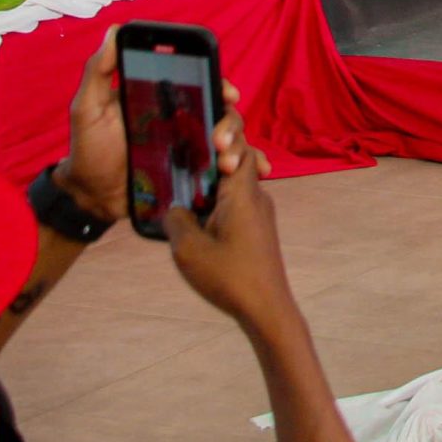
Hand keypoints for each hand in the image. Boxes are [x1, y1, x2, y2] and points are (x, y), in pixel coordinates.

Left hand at [53, 32, 242, 224]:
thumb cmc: (87, 149)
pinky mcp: (195, 171)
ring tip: (227, 164)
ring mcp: (191, 146)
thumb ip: (99, 70)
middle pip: (222, 110)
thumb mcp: (88, 107)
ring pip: (231, 136)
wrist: (90, 197)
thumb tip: (115, 30)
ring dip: (240, 146)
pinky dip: (249, 163)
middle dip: (231, 123)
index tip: (229, 94)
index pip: (201, 82)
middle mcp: (182, 118)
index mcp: (163, 98)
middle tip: (220, 141)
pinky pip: (228, 163)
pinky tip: (258, 170)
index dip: (220, 83)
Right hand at [164, 112, 293, 336]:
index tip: (206, 140)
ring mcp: (260, 212)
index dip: (224, 133)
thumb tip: (175, 209)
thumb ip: (176, 220)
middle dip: (221, 148)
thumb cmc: (230, 277)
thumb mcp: (188, 249)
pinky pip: (238, 199)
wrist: (267, 309)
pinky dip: (220, 197)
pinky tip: (199, 213)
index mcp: (243, 192)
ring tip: (191, 183)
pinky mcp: (258, 228)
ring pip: (239, 179)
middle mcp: (257, 195)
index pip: (240, 144)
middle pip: (241, 156)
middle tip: (197, 153)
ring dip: (217, 175)